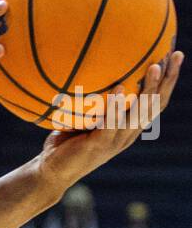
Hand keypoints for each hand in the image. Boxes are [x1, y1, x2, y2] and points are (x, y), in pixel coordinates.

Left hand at [34, 53, 181, 202]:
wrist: (51, 173)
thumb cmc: (65, 144)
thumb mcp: (83, 118)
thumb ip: (92, 100)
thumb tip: (90, 67)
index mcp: (129, 128)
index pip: (156, 102)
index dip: (168, 80)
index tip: (176, 55)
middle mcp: (128, 134)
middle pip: (157, 105)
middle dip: (169, 79)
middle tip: (177, 55)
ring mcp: (115, 141)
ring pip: (140, 113)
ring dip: (149, 89)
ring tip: (155, 66)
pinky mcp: (99, 145)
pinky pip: (112, 123)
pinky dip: (118, 106)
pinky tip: (121, 88)